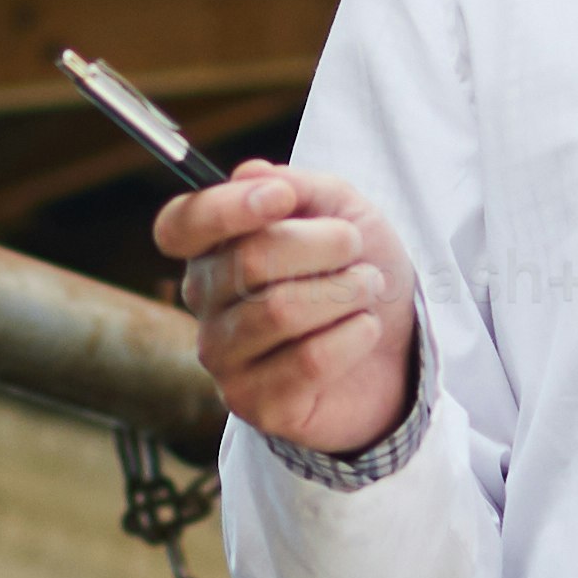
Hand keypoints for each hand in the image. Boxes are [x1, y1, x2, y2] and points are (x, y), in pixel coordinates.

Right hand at [160, 160, 419, 455]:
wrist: (398, 349)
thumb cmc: (357, 274)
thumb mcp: (342, 210)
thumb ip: (299, 187)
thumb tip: (251, 173)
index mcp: (211, 251)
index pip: (179, 226)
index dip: (226, 207)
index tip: (285, 197)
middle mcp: (204, 305)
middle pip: (248, 260)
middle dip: (323, 243)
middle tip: (356, 246)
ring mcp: (223, 359)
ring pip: (280, 311)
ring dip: (344, 290)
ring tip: (368, 288)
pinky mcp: (256, 405)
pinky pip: (307, 361)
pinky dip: (353, 336)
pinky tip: (364, 331)